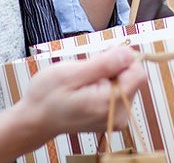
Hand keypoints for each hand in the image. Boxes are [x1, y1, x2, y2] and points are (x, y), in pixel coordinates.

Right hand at [17, 47, 146, 137]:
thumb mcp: (71, 73)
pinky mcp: (112, 117)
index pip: (138, 73)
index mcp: (109, 104)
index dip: (124, 58)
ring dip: (109, 75)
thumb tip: (129, 54)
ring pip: (126, 82)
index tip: (103, 55)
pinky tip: (87, 88)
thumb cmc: (47, 96)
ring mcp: (116, 118)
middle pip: (133, 77)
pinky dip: (106, 84)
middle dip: (114, 66)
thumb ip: (103, 64)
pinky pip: (118, 91)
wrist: (35, 119)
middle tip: (88, 70)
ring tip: (84, 80)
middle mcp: (118, 115)